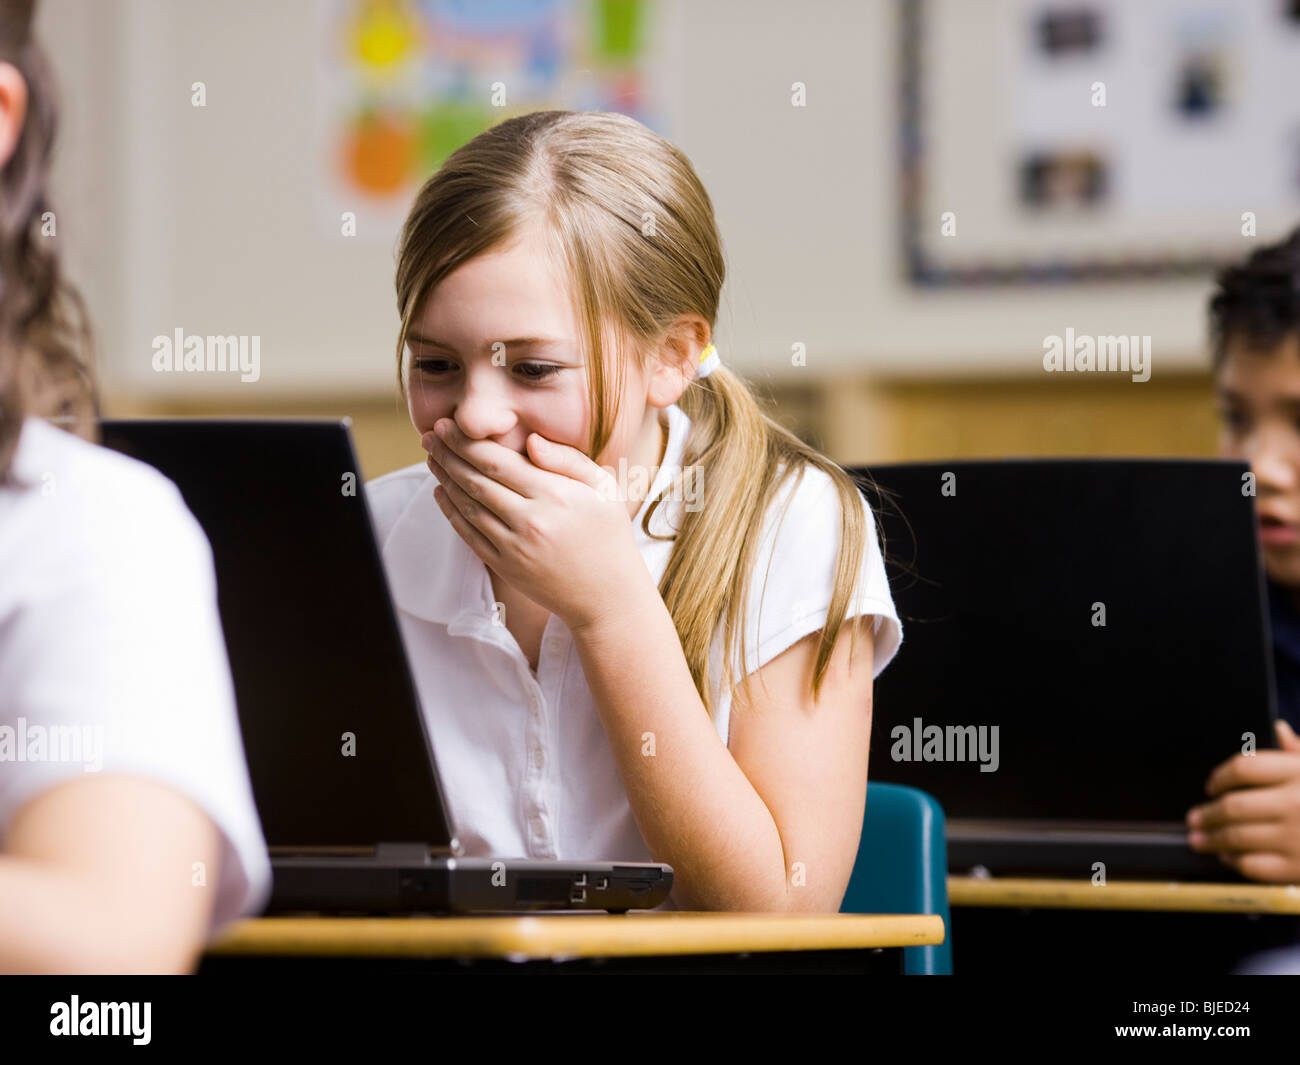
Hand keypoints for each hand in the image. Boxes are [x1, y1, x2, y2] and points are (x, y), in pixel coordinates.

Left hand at [421, 419, 652, 631]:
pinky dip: (451, 511)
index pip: (498, 461)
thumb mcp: (604, 489)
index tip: (448, 424)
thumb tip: (530, 440)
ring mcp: (515, 547)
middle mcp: (531, 521)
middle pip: (477, 480)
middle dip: (448, 454)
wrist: (608, 596)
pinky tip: (441, 492)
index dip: (467, 441)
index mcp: (556, 496)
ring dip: (445, 478)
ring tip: (432, 458)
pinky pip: (469, 535)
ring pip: (468, 506)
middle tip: (430, 435)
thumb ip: (567, 460)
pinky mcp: (505, 567)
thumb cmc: (609, 535)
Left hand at [1186, 719, 1299, 881]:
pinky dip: (1235, 861)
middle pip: (1233, 805)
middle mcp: (1296, 803)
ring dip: (1211, 838)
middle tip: (1194, 817)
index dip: (1221, 776)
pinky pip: (1253, 865)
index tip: (1211, 785)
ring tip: (1199, 838)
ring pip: (1237, 836)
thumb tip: (1278, 729)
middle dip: (1207, 813)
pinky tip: (1228, 857)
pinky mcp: (1298, 869)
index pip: (1244, 767)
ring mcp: (1295, 837)